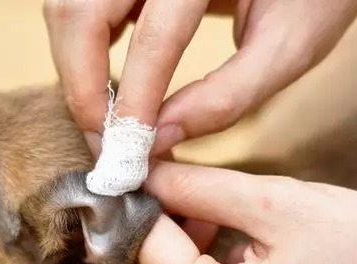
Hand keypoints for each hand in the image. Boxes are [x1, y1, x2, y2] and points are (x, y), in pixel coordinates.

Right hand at [43, 0, 356, 154]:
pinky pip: (80, 4)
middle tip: (104, 144)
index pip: (154, 36)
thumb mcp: (288, 48)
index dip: (133, 101)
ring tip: (106, 119)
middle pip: (80, 12)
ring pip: (68, 7)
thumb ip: (227, 97)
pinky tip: (106, 82)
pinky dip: (80, 47)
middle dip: (82, 86)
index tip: (126, 157)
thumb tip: (161, 141)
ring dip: (74, 67)